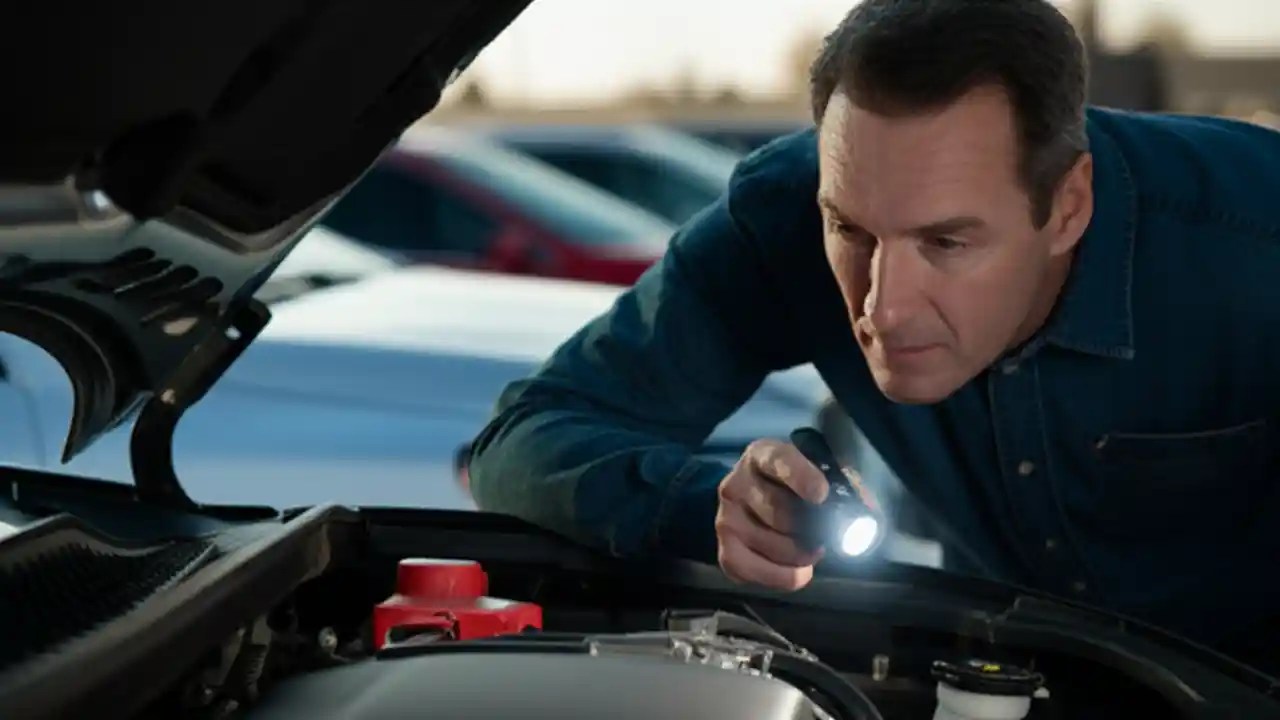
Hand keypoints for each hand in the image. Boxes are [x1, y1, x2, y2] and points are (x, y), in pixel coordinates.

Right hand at [715, 438, 830, 590]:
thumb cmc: (796, 487)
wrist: (757, 503)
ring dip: (802, 556)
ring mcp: (725, 518)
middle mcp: (736, 483)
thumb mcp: (819, 474)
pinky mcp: (724, 550)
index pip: (779, 461)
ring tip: (811, 552)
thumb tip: (862, 520)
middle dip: (810, 530)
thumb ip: (841, 488)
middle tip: (825, 537)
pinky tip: (796, 570)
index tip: (821, 494)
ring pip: (773, 545)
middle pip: (779, 511)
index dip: (800, 477)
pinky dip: (783, 577)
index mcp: (762, 455)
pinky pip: (757, 571)